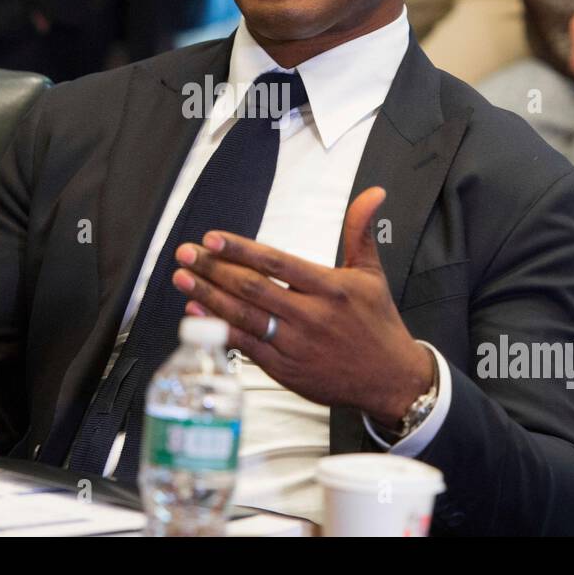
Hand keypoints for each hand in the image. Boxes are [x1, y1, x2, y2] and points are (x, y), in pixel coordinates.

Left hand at [171, 187, 433, 427]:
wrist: (391, 381)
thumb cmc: (378, 325)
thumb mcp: (372, 274)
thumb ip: (360, 231)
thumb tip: (372, 193)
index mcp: (330, 288)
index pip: (277, 263)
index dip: (241, 250)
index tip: (212, 239)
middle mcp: (310, 316)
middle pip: (252, 288)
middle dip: (213, 269)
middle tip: (185, 254)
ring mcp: (295, 345)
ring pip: (243, 317)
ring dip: (208, 296)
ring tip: (182, 279)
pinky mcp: (285, 370)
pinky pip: (245, 346)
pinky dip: (218, 329)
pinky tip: (197, 313)